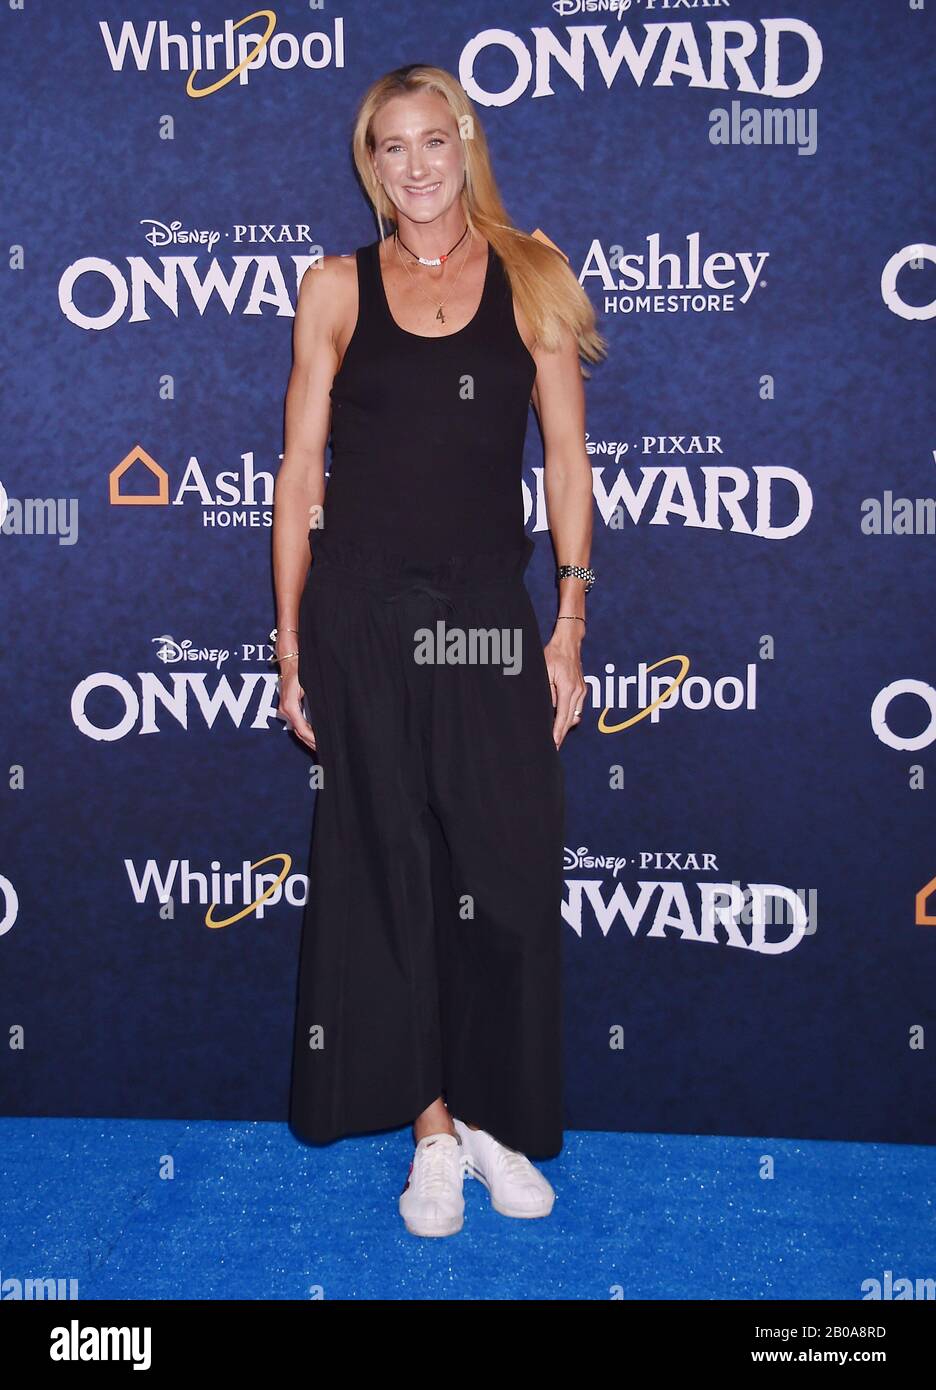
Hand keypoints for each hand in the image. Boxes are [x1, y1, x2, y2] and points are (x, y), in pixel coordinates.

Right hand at [278, 663, 316, 751]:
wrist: (289, 658)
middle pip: (299, 733)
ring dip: (308, 739)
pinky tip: (314, 736)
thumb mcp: (310, 684)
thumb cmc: (300, 668)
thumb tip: (324, 717)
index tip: (322, 744)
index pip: (302, 729)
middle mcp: (285, 709)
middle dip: (311, 743)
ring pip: (297, 730)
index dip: (312, 738)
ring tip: (320, 747)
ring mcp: (285, 709)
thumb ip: (314, 701)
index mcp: (290, 705)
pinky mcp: (287, 707)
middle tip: (324, 750)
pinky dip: (306, 732)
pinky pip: (297, 723)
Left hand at [544, 629, 587, 748]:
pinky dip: (569, 717)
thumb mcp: (545, 672)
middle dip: (562, 734)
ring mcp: (582, 691)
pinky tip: (562, 722)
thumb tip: (551, 708)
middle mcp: (578, 692)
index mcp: (569, 689)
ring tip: (556, 737)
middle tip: (554, 746)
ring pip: (574, 715)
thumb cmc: (553, 655)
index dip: (558, 732)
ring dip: (566, 726)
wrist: (568, 643)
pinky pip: (576, 708)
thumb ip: (548, 691)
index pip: (563, 716)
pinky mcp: (582, 689)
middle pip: (570, 719)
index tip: (554, 744)